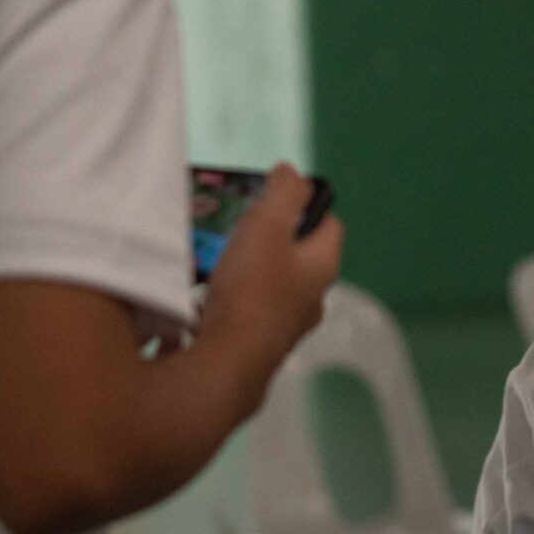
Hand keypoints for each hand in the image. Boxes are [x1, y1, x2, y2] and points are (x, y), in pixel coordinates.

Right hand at [199, 163, 343, 388]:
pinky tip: (204, 291)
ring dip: (247, 267)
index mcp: (323, 267)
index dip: (306, 205)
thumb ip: (285, 193)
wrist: (227, 361)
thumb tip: (293, 173)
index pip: (328, 225)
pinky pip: (248, 309)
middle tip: (237, 226)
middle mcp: (313, 298)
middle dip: (270, 237)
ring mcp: (287, 325)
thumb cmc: (252, 288)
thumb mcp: (268, 225)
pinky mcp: (259, 344)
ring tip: (215, 255)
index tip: (275, 198)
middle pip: (297, 255)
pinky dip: (231, 295)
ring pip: (271, 283)